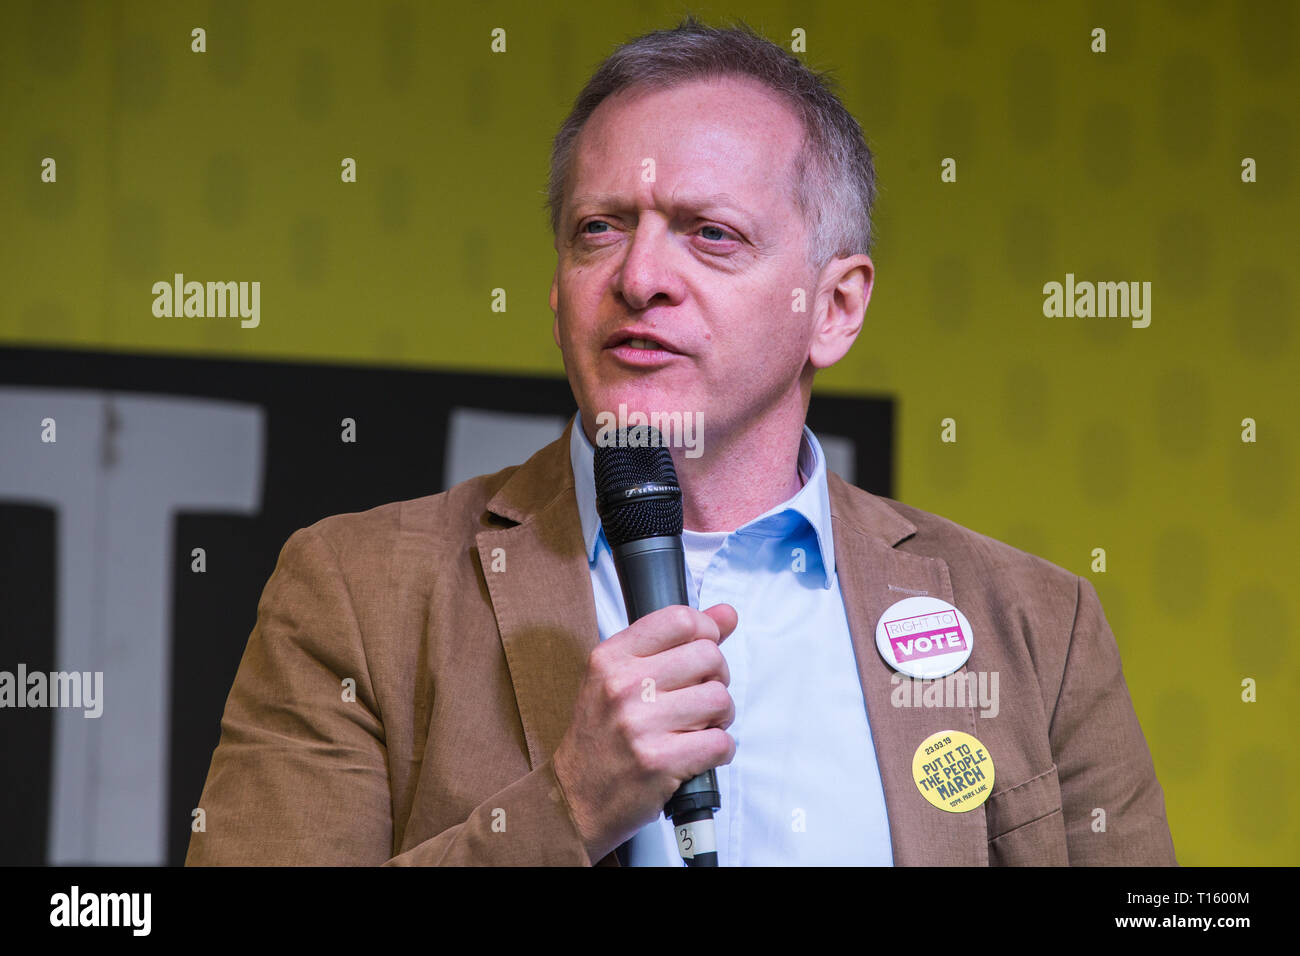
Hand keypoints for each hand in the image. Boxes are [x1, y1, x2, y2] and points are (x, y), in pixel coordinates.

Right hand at [552, 603, 737, 862]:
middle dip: (717, 678)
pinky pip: (721, 742)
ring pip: (720, 700)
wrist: (574, 799)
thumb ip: (674, 642)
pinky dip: (720, 750)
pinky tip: (698, 753)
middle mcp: (623, 686)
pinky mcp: (658, 762)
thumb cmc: (602, 736)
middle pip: (708, 657)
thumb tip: (727, 613)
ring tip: (700, 727)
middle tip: (702, 697)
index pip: (679, 619)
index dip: (706, 632)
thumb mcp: (620, 678)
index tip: (704, 651)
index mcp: (611, 658)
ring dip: (721, 717)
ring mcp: (640, 724)